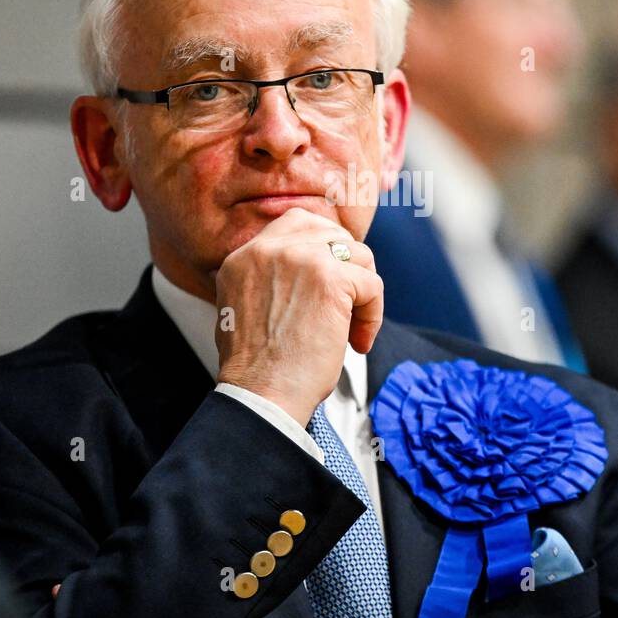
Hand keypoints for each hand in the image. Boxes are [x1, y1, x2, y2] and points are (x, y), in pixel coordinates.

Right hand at [214, 207, 382, 426]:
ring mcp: (300, 258)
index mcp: (244, 256)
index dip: (324, 246)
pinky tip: (357, 342)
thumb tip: (311, 273)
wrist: (261, 394)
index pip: (296, 222)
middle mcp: (268, 249)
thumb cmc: (258, 369)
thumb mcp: (246, 308)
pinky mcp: (330, 279)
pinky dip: (373, 316)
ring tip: (351, 330)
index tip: (335, 276)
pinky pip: (371, 285)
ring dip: (363, 294)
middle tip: (349, 303)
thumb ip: (270, 279)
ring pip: (358, 256)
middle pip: (332, 232)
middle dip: (349, 267)